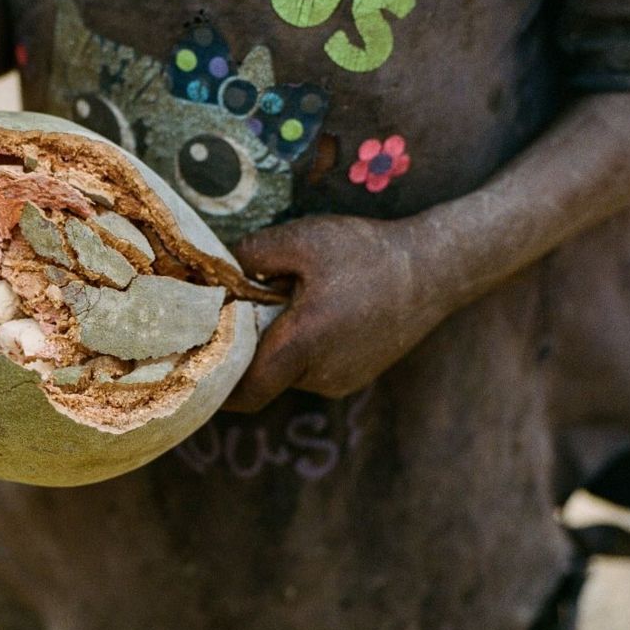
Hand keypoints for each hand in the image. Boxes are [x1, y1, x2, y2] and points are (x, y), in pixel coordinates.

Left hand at [222, 214, 444, 410]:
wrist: (437, 269)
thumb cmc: (367, 252)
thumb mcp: (302, 239)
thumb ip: (251, 255)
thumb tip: (217, 271)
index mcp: (302, 345)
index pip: (245, 390)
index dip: (215, 386)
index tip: (193, 365)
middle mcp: (320, 375)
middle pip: (263, 376)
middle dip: (246, 350)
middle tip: (232, 316)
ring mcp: (341, 381)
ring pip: (289, 372)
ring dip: (278, 346)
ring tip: (283, 303)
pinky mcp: (357, 376)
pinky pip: (314, 368)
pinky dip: (303, 347)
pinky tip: (316, 311)